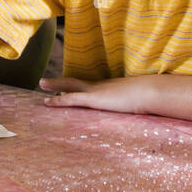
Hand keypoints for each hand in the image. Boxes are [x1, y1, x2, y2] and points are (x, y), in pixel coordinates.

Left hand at [38, 75, 158, 113]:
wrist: (149, 92)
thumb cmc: (148, 97)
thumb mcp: (138, 101)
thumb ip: (134, 104)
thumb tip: (140, 110)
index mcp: (109, 88)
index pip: (88, 86)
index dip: (76, 86)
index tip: (66, 86)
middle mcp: (100, 86)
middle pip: (75, 82)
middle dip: (59, 82)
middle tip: (44, 82)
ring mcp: (96, 91)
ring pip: (70, 87)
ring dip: (54, 86)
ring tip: (41, 84)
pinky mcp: (94, 99)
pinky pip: (71, 99)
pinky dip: (59, 100)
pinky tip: (47, 102)